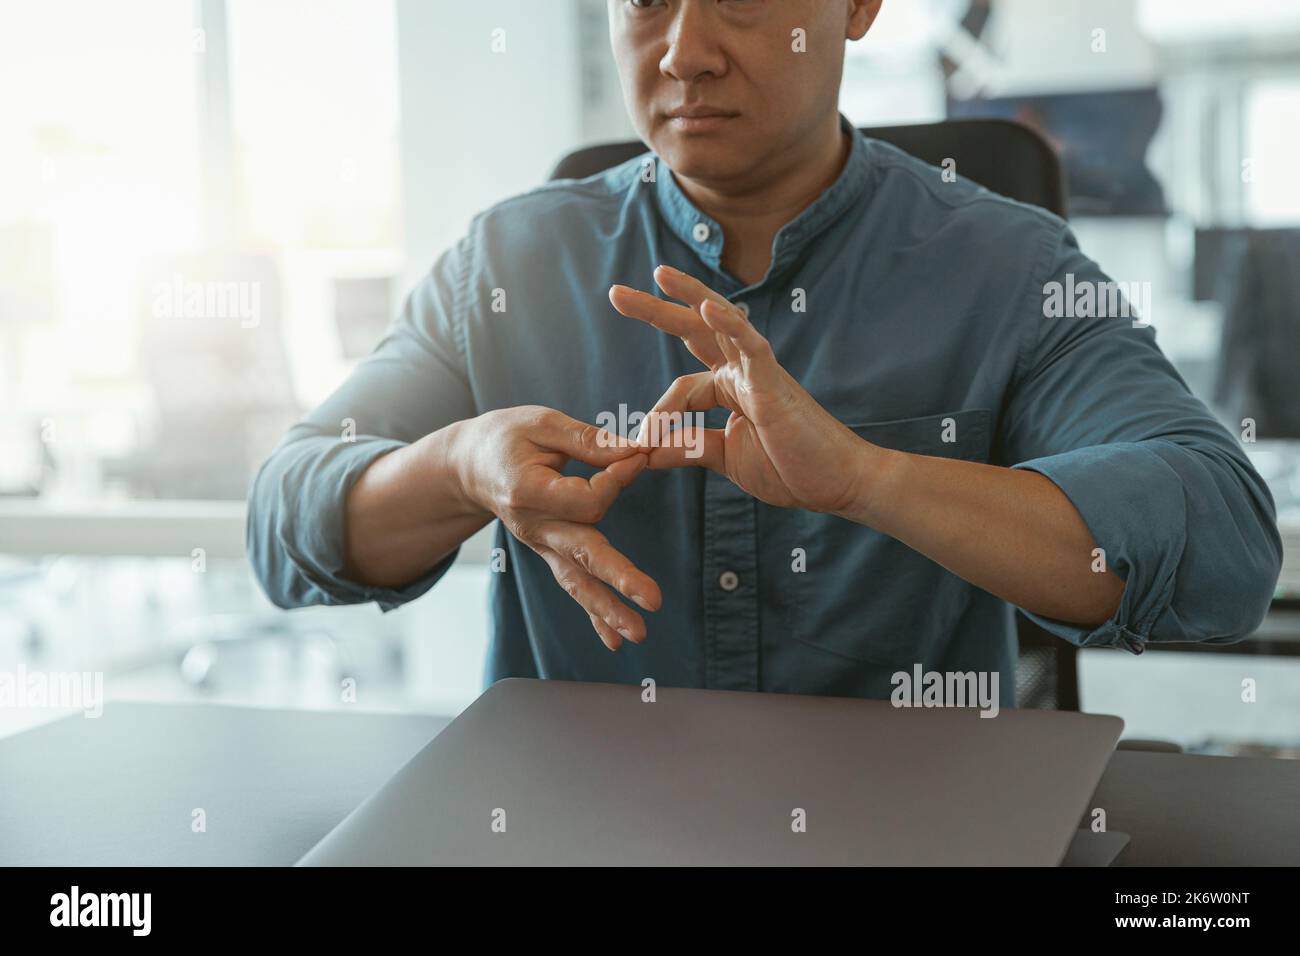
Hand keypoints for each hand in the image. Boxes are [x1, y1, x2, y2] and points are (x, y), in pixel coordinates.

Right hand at [451, 406, 661, 649]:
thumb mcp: (544, 424)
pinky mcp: (549, 553)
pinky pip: (572, 586)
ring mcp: (540, 545)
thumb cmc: (507, 437)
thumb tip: (634, 452)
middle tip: (651, 598)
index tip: (639, 457)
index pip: (587, 498)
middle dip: (618, 576)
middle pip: (582, 554)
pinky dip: (593, 616)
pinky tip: (613, 640)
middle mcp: (534, 526)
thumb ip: (589, 441)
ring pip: (576, 581)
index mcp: (528, 491)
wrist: (471, 466)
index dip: (618, 478)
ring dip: (607, 609)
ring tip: (637, 633)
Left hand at [609, 266, 880, 514]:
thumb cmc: (791, 469)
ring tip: (658, 275)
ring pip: (720, 323)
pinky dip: (729, 324)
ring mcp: (759, 372)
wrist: (837, 483)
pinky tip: (706, 308)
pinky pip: (751, 345)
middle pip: (692, 330)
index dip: (657, 416)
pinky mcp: (775, 382)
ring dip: (688, 297)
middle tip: (616, 293)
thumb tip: (644, 451)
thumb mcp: (725, 459)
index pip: (681, 389)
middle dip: (655, 310)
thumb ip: (688, 448)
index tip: (640, 447)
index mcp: (730, 390)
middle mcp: (742, 372)